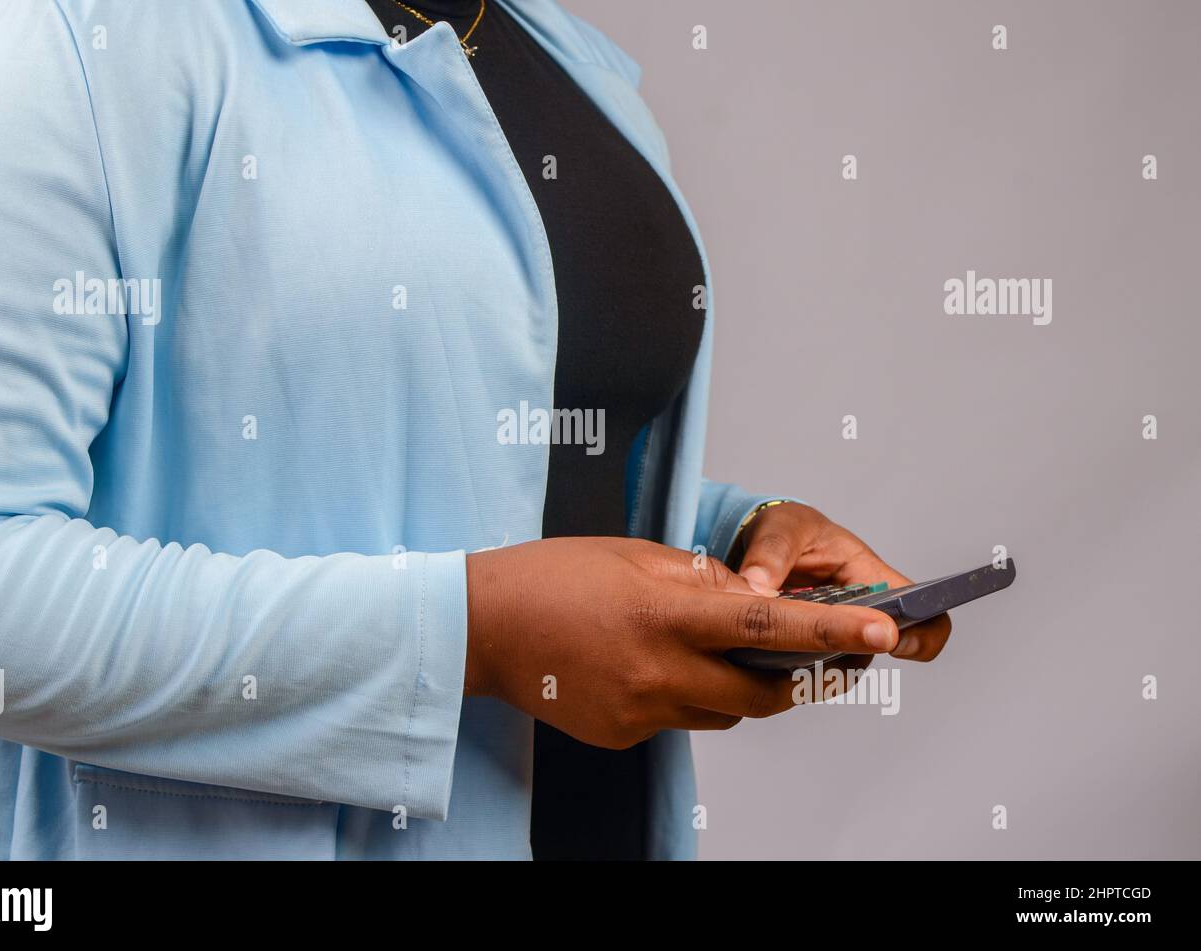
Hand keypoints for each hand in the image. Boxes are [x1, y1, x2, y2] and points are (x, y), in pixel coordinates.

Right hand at [464, 537, 900, 748]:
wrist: (481, 627)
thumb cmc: (552, 577)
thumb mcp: (635, 556)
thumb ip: (701, 583)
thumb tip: (753, 602)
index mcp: (664, 612)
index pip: (766, 628)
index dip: (830, 633)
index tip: (884, 632)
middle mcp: (657, 670)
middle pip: (760, 695)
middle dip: (798, 682)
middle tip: (821, 661)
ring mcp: (639, 711)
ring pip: (722, 713)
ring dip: (735, 687)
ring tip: (707, 648)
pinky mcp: (622, 736)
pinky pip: (678, 721)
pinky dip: (683, 696)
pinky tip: (647, 665)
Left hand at [736, 503, 951, 661]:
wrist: (761, 544)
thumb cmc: (788, 530)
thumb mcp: (782, 527)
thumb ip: (772, 552)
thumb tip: (759, 585)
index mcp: (867, 574)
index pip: (918, 606)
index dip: (922, 631)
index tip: (893, 642)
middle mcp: (858, 611)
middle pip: (875, 647)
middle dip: (851, 655)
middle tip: (814, 651)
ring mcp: (832, 635)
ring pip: (838, 664)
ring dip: (812, 663)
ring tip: (778, 648)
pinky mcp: (803, 649)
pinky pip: (805, 668)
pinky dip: (787, 665)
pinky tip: (762, 656)